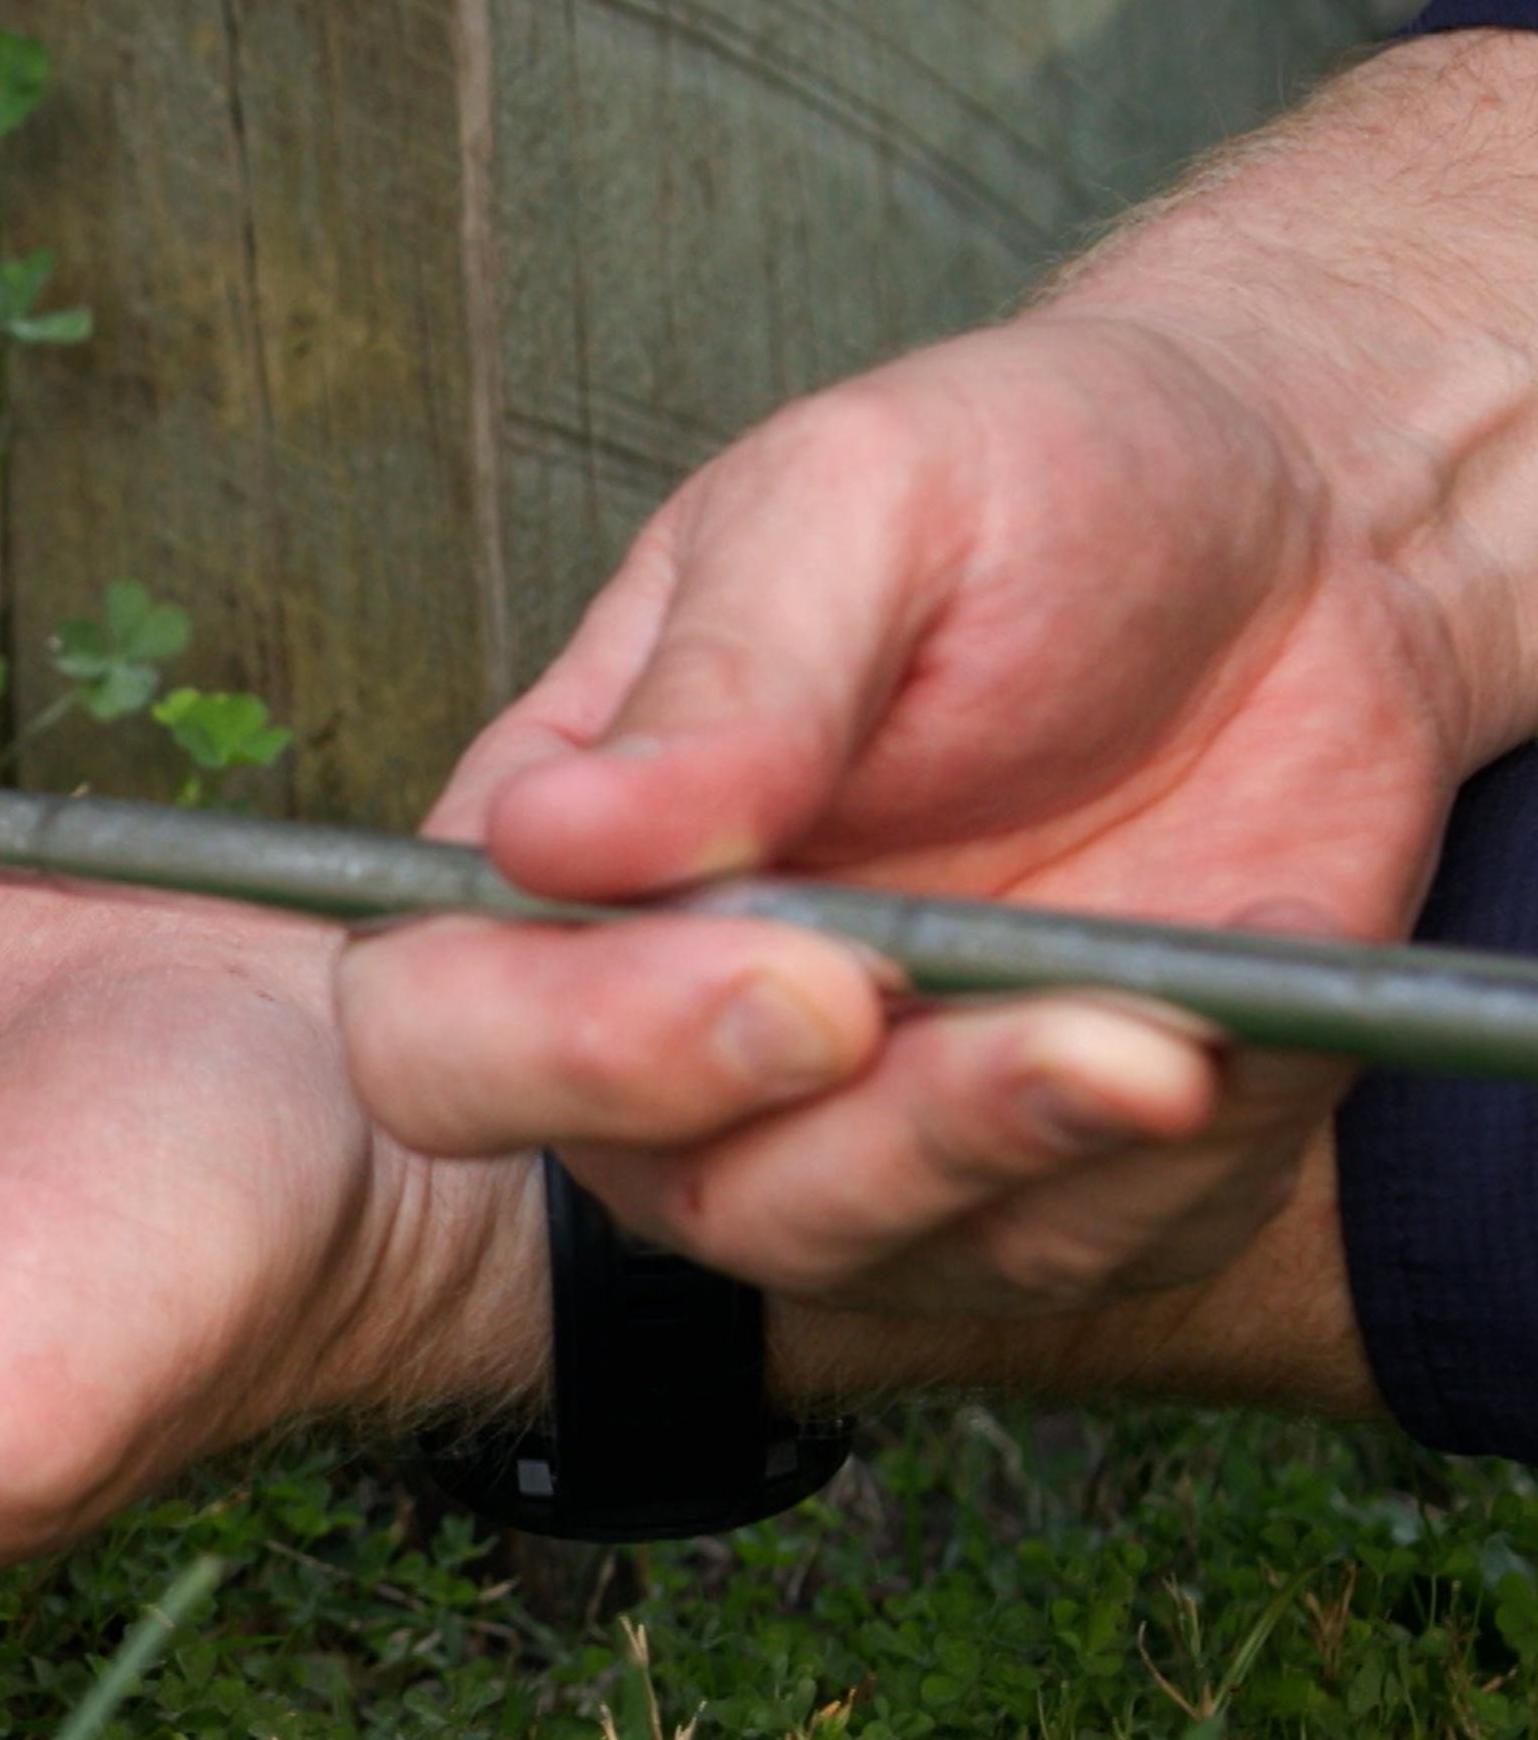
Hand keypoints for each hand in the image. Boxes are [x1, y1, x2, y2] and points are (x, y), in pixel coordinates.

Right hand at [339, 37, 1537, 1316]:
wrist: (1298, 537)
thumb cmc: (1028, 490)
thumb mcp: (862, 502)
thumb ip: (722, 680)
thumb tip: (545, 839)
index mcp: (562, 867)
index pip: (442, 1034)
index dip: (572, 1054)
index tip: (793, 978)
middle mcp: (677, 1033)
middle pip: (669, 1186)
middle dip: (855, 1134)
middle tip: (1025, 1015)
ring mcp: (862, 1127)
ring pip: (878, 1249)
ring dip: (1023, 1153)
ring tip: (1172, 1029)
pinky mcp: (1058, 1178)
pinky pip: (1100, 1243)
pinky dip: (1191, 1154)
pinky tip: (1260, 1005)